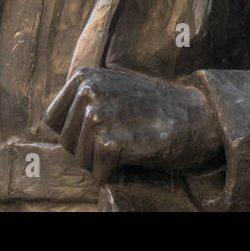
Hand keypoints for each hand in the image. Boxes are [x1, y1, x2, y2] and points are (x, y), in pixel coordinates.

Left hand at [43, 68, 222, 182]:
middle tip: (121, 140)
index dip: (74, 133)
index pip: (52, 119)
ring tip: (129, 147)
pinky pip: (99, 172)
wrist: (197, 116)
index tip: (102, 131)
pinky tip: (133, 160)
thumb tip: (52, 120)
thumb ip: (84, 96)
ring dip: (102, 163)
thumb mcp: (115, 86)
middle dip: (88, 150)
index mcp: (83, 76)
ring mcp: (97, 115)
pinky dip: (114, 174)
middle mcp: (86, 91)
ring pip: (80, 159)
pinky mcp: (110, 142)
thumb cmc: (156, 106)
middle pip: (65, 142)